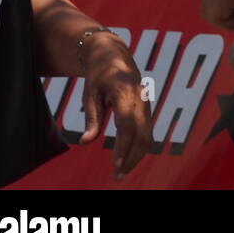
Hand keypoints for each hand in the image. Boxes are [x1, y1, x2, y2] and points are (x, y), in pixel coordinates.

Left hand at [78, 33, 151, 181]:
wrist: (114, 56)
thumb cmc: (99, 75)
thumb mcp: (89, 94)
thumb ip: (91, 118)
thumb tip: (85, 143)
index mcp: (125, 93)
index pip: (128, 125)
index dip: (124, 146)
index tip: (116, 164)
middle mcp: (140, 100)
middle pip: (142, 134)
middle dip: (132, 157)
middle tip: (117, 176)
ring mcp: (146, 104)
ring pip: (148, 135)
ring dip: (137, 155)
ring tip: (121, 171)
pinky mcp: (146, 109)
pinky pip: (146, 131)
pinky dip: (139, 147)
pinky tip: (127, 158)